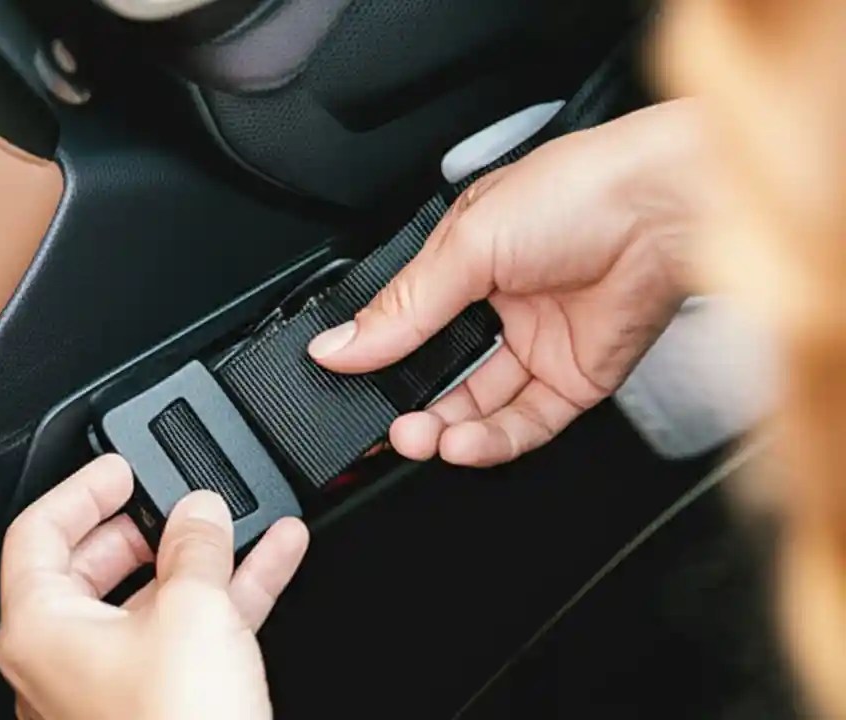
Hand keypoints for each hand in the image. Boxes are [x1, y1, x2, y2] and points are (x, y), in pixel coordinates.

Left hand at [0, 455, 309, 719]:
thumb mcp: (192, 609)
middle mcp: (62, 662)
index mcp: (40, 629)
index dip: (80, 489)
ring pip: (150, 601)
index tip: (119, 468)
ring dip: (200, 558)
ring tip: (242, 521)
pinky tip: (272, 561)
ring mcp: (108, 691)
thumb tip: (199, 512)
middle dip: (146, 526)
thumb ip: (195, 544)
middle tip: (177, 499)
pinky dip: (225, 597)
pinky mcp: (155, 709)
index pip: (37, 534)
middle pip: (93, 567)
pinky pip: (186, 636)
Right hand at [309, 100, 702, 466]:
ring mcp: (537, 345)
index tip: (343, 385)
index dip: (375, 360)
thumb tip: (339, 345)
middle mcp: (498, 306)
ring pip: (478, 407)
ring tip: (416, 437)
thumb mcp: (465, 246)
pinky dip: (490, 441)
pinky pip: (525, 424)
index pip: (405, 325)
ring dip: (442, 428)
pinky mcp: (575, 380)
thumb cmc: (578, 191)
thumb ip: (403, 308)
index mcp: (462, 264)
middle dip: (405, 405)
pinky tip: (461, 442)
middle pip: (439, 374)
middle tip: (380, 426)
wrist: (667, 206)